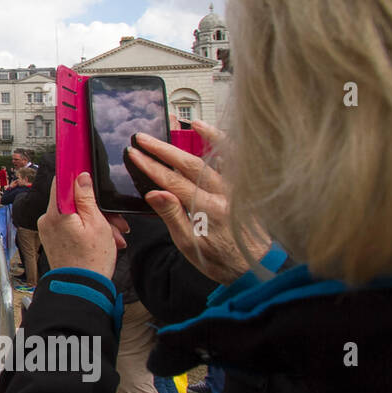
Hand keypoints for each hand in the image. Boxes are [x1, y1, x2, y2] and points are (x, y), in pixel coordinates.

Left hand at [38, 172, 124, 279]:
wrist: (82, 288)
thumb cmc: (92, 260)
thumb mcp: (97, 223)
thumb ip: (87, 197)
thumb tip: (80, 176)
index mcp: (57, 212)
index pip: (61, 181)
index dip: (76, 175)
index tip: (88, 172)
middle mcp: (47, 219)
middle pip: (72, 199)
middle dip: (96, 207)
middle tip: (115, 220)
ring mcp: (49, 230)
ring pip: (75, 214)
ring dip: (96, 221)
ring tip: (114, 235)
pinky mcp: (53, 239)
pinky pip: (71, 225)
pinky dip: (87, 229)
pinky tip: (105, 239)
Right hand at [124, 120, 270, 283]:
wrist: (257, 267)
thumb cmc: (222, 260)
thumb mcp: (189, 245)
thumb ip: (172, 217)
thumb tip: (154, 193)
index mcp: (206, 209)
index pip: (172, 181)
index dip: (150, 166)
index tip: (134, 154)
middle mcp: (222, 194)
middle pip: (188, 164)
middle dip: (162, 149)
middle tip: (143, 138)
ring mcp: (235, 189)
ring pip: (213, 157)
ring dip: (195, 139)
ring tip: (181, 124)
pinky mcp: (243, 188)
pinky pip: (232, 160)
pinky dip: (222, 143)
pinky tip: (212, 134)